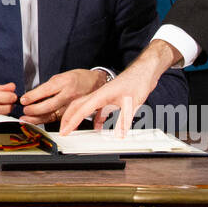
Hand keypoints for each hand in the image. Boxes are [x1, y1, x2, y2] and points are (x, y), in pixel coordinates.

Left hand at [18, 69, 105, 124]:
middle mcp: (69, 94)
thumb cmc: (78, 78)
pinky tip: (38, 121)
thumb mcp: (62, 76)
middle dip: (34, 109)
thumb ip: (49, 86)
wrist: (97, 83)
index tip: (23, 100)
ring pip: (53, 115)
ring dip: (38, 118)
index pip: (46, 90)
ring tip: (27, 118)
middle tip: (25, 110)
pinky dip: (47, 121)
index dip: (33, 96)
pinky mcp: (75, 113)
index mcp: (65, 82)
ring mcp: (73, 105)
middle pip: (49, 105)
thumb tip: (33, 95)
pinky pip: (59, 119)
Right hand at [59, 39, 180, 134]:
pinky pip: (98, 109)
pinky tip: (98, 126)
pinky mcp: (110, 97)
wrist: (144, 71)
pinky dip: (95, 118)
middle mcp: (99, 94)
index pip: (81, 110)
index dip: (71, 121)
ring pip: (86, 107)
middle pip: (77, 106)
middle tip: (63, 130)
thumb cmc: (137, 81)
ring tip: (75, 128)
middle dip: (68, 118)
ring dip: (79, 118)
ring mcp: (104, 96)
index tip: (64, 130)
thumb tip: (119, 135)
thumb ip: (124, 121)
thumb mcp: (132, 104)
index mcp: (101, 95)